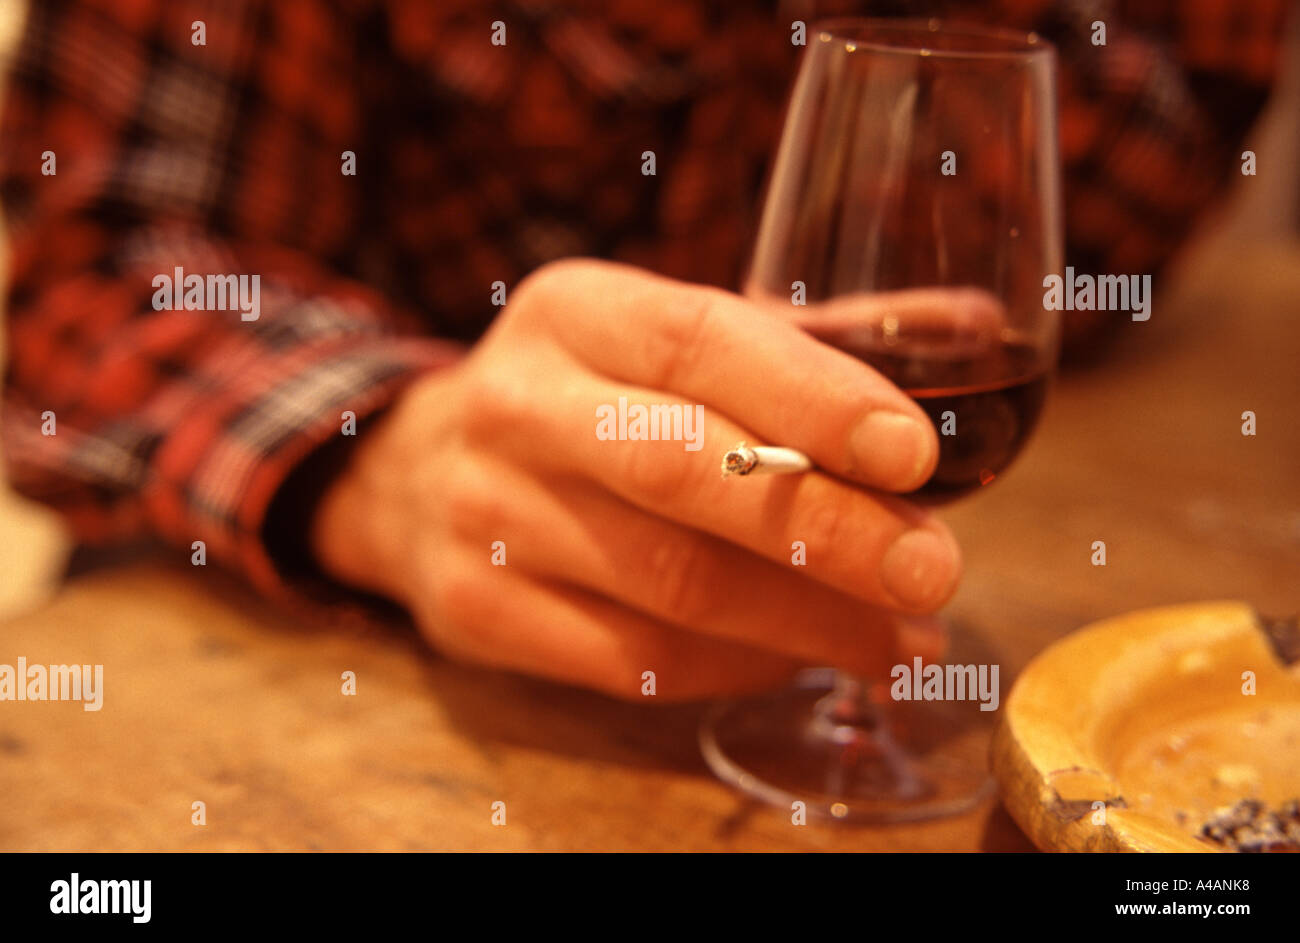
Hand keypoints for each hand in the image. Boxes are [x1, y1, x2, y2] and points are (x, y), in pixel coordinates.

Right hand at [310, 259, 964, 699]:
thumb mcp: (658, 340)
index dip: (811, 398)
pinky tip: (799, 657)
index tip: (911, 454)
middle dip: (826, 530)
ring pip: (668, 583)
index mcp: (573, 311)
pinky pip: (632, 659)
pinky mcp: (475, 609)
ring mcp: (483, 513)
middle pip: (684, 471)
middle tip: (930, 572)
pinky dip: (737, 667)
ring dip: (804, 621)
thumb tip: (969, 325)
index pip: (699, 341)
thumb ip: (802, 342)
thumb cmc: (586, 401)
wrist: (416, 472)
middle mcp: (515, 404)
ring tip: (896, 637)